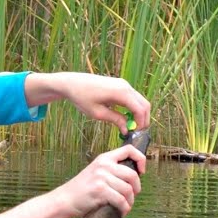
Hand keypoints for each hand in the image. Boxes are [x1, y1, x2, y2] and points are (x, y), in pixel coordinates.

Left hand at [26, 72, 150, 133]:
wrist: (72, 83)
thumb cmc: (82, 97)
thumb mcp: (98, 113)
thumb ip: (115, 120)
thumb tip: (127, 130)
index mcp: (121, 92)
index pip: (140, 109)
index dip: (141, 123)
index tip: (135, 134)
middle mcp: (125, 86)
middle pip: (144, 104)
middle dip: (143, 119)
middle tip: (136, 132)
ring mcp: (123, 84)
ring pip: (140, 101)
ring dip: (139, 114)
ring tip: (130, 126)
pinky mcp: (120, 85)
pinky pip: (133, 98)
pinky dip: (133, 108)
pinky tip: (125, 117)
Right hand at [52, 144, 147, 216]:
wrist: (65, 199)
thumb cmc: (82, 188)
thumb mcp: (96, 171)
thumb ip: (112, 170)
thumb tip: (134, 177)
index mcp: (104, 158)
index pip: (129, 150)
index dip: (141, 159)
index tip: (141, 171)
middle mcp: (103, 165)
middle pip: (132, 174)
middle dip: (137, 188)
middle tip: (132, 196)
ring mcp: (101, 177)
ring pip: (128, 190)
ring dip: (130, 202)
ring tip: (125, 206)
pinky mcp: (100, 190)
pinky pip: (121, 200)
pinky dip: (124, 208)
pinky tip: (121, 212)